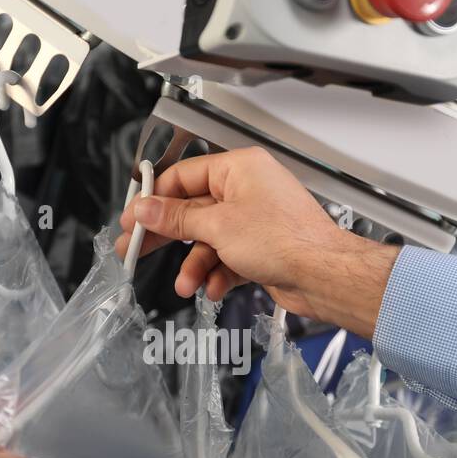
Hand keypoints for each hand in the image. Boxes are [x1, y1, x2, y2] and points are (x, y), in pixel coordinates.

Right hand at [116, 147, 399, 336]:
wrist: (323, 275)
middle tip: (136, 249)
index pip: (183, 176)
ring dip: (194, 264)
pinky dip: (217, 274)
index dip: (154, 199)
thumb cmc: (287, 240)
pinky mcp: (261, 248)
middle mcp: (247, 190)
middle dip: (167, 235)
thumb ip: (177, 218)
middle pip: (192, 210)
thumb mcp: (218, 226)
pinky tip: (214, 288)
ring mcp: (254, 220)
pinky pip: (226, 258)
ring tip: (186, 284)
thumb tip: (146, 209)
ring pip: (208, 240)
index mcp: (238, 169)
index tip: (133, 219)